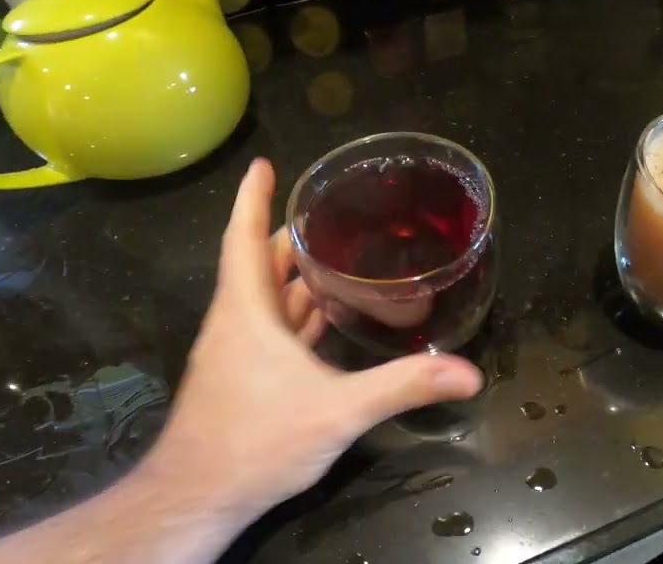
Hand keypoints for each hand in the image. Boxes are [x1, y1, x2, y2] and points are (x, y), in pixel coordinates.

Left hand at [144, 159, 483, 521]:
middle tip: (332, 215)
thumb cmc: (256, 440)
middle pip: (259, 265)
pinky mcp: (239, 381)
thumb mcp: (338, 411)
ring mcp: (233, 355)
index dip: (253, 198)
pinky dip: (294, 318)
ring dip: (294, 279)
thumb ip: (402, 387)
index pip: (243, 238)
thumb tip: (465, 373)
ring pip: (264, 301)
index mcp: (246, 310)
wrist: (197, 497)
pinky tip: (325, 324)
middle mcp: (235, 324)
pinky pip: (268, 332)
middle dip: (290, 237)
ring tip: (338, 260)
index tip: (264, 164)